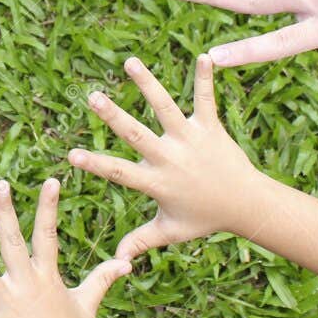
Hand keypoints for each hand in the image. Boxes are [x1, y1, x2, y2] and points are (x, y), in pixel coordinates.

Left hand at [0, 179, 128, 317]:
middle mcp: (27, 287)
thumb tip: (127, 262)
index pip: (48, 235)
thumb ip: (102, 278)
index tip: (50, 180)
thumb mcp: (88, 303)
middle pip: (14, 244)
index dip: (49, 208)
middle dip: (5, 213)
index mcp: (46, 277)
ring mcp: (8, 308)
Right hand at [69, 56, 261, 258]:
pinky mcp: (211, 128)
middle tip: (92, 97)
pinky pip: (205, 100)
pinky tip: (203, 55)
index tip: (70, 154)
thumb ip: (140, 242)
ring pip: (166, 108)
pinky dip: (205, 78)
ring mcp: (191, 140)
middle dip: (114, 116)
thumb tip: (116, 261)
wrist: (247, 204)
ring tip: (130, 62)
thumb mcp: (170, 232)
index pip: (120, 172)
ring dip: (148, 84)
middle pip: (137, 134)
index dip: (95, 164)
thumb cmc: (204, 217)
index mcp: (157, 182)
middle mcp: (171, 158)